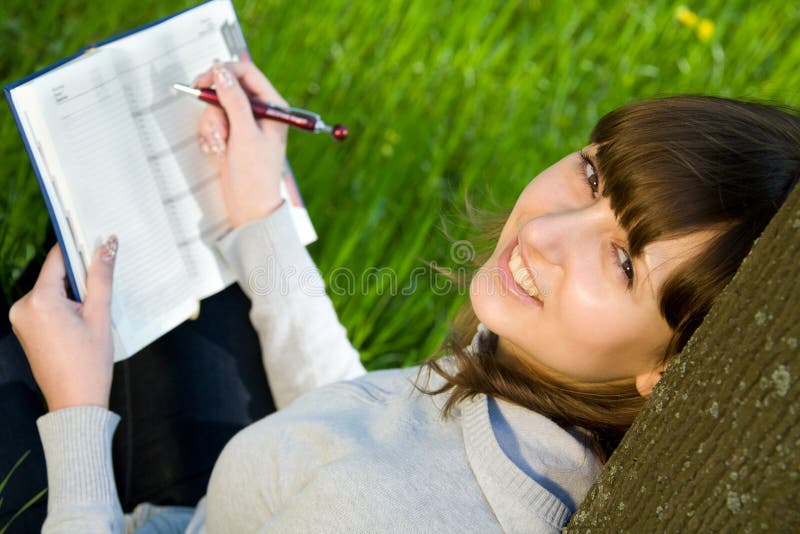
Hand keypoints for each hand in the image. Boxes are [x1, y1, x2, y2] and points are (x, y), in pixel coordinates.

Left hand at [9, 238, 117, 411]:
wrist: (75, 400)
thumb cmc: (89, 362)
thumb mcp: (100, 315)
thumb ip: (101, 277)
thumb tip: (106, 246)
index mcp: (39, 300)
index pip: (57, 259)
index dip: (79, 250)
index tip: (97, 242)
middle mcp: (22, 306)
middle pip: (55, 276)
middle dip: (79, 280)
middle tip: (102, 292)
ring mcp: (20, 319)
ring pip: (52, 292)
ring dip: (73, 296)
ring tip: (91, 316)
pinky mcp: (25, 329)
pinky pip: (46, 306)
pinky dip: (64, 308)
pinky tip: (81, 325)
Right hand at [195, 60, 288, 227]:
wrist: (250, 207)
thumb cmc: (255, 174)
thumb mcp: (244, 134)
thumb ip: (233, 100)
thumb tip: (221, 71)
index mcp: (273, 106)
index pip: (246, 72)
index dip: (223, 72)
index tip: (203, 82)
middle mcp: (261, 111)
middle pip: (228, 88)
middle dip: (216, 106)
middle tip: (214, 125)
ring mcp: (246, 124)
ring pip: (218, 106)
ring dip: (213, 125)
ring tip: (220, 146)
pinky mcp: (233, 135)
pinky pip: (214, 122)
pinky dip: (211, 134)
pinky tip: (218, 151)